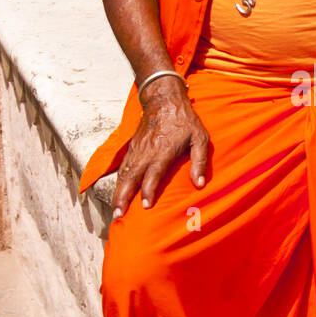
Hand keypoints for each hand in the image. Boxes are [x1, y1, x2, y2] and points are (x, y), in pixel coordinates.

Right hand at [111, 78, 208, 218]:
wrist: (164, 100)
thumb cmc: (185, 121)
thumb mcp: (199, 138)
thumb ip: (199, 161)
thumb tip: (200, 184)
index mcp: (163, 150)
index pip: (153, 174)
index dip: (149, 190)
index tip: (145, 206)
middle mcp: (146, 152)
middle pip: (132, 177)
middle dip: (124, 197)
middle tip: (119, 216)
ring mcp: (137, 150)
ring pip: (124, 174)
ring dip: (118, 193)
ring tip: (115, 211)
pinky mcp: (132, 148)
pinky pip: (123, 167)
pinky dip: (118, 182)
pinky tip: (117, 194)